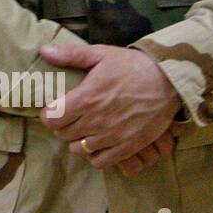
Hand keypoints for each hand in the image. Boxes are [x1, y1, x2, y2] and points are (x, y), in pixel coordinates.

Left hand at [37, 43, 181, 169]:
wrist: (168, 81)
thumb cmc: (132, 66)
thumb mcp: (100, 54)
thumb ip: (70, 55)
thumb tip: (44, 51)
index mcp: (86, 99)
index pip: (52, 118)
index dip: (49, 114)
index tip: (54, 109)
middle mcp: (96, 121)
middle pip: (63, 134)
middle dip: (61, 126)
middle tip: (68, 118)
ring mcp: (112, 137)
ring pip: (78, 150)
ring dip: (76, 140)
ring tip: (83, 130)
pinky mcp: (128, 147)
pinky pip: (101, 162)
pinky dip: (95, 155)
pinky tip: (98, 143)